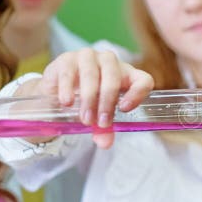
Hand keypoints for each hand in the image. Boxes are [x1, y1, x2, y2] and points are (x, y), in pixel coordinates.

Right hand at [15, 48, 153, 148]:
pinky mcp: (67, 58)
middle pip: (114, 78)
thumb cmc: (89, 100)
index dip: (137, 93)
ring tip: (85, 118)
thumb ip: (104, 129)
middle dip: (107, 102)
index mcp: (127, 75)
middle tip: (100, 123)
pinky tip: (66, 102)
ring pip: (92, 74)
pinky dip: (68, 88)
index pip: (143, 80)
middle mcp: (110, 62)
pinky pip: (69, 72)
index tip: (124, 109)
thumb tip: (105, 144)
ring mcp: (89, 57)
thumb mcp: (99, 116)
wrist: (58, 90)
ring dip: (89, 98)